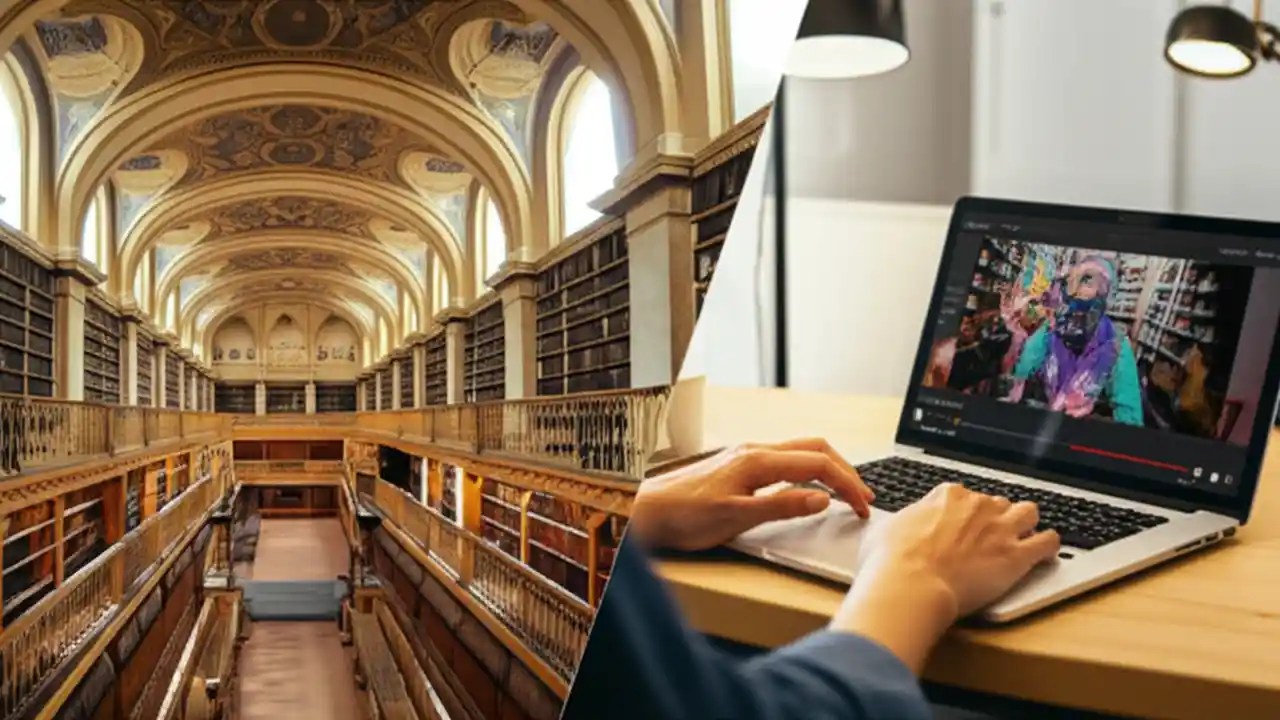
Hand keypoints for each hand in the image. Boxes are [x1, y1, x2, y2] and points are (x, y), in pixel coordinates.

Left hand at [628, 439, 874, 551]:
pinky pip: (785, 459)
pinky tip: (809, 487)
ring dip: (828, 468)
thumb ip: (781, 506)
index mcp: (758, 461)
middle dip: (845, 471)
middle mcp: (754, 451)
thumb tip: (821, 497)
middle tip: (863, 498)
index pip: (818, 464)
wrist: (650, 512)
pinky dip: (808, 470)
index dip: (847, 484)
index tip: (863, 505)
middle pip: (815, 449)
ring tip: (845, 492)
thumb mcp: (736, 517)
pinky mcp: (740, 466)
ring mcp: (747, 456)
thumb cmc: (685, 515)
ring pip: (801, 451)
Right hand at [832, 482, 1059, 673]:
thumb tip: (899, 527)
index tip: (959, 526)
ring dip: (1026, 523)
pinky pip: (1048, 542)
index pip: (964, 495)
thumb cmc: (893, 561)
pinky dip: (1049, 546)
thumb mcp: (887, 529)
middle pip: (997, 502)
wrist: (911, 584)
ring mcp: (1000, 528)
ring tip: (1022, 537)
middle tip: (984, 539)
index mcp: (947, 496)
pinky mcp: (1016, 556)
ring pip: (1028, 511)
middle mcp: (977, 505)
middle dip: (993, 518)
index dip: (962, 513)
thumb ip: (904, 522)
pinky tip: (1046, 552)